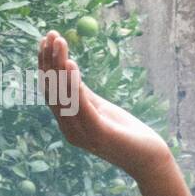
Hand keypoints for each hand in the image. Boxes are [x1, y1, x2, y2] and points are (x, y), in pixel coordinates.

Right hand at [38, 29, 170, 180]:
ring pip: (64, 96)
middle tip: (51, 34)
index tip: (46, 40)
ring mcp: (82, 133)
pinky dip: (75, 85)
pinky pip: (82, 106)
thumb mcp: (102, 109)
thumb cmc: (127, 135)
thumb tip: (69, 69)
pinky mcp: (98, 133)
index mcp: (68, 123)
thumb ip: (84, 94)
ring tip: (61, 42)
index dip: (45, 65)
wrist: (149, 161)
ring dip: (60, 66)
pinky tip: (72, 66)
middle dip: (49, 60)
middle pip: (52, 91)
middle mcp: (69, 129)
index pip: (50, 90)